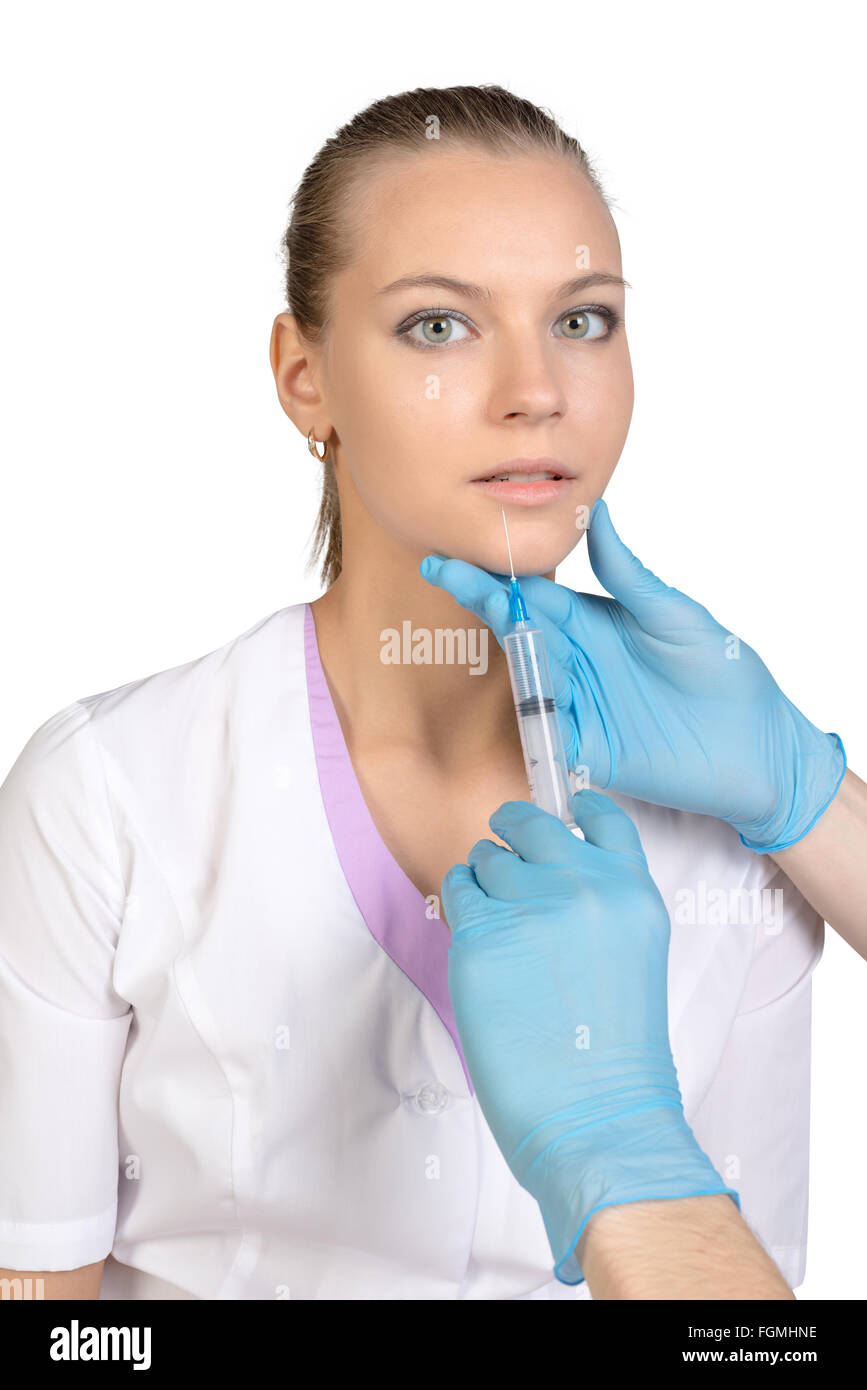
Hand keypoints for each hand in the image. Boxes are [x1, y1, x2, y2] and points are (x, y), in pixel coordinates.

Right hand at [421, 498, 845, 851]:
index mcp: (594, 624)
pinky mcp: (587, 751)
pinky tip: (526, 691)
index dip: (495, 575)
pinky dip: (533, 717)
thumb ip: (627, 574)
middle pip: (518, 629)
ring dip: (509, 650)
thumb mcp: (676, 615)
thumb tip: (597, 512)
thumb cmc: (727, 675)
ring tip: (492, 614)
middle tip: (443, 568)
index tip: (456, 554)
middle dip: (482, 599)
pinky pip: (547, 734)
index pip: (534, 593)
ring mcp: (579, 706)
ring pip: (528, 676)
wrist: (761, 748)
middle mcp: (578, 662)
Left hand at [442, 790, 738, 1284]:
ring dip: (483, 880)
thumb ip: (600, 906)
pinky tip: (475, 938)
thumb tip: (544, 875)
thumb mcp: (633, 956)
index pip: (602, 818)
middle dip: (512, 834)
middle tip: (502, 850)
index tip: (562, 808)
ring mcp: (530, 907)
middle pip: (531, 825)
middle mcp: (583, 887)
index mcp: (632, 892)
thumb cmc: (614, 1056)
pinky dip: (459, 906)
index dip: (574, 810)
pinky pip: (456, 892)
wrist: (597, 1116)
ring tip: (497, 924)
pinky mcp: (480, 937)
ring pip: (486, 859)